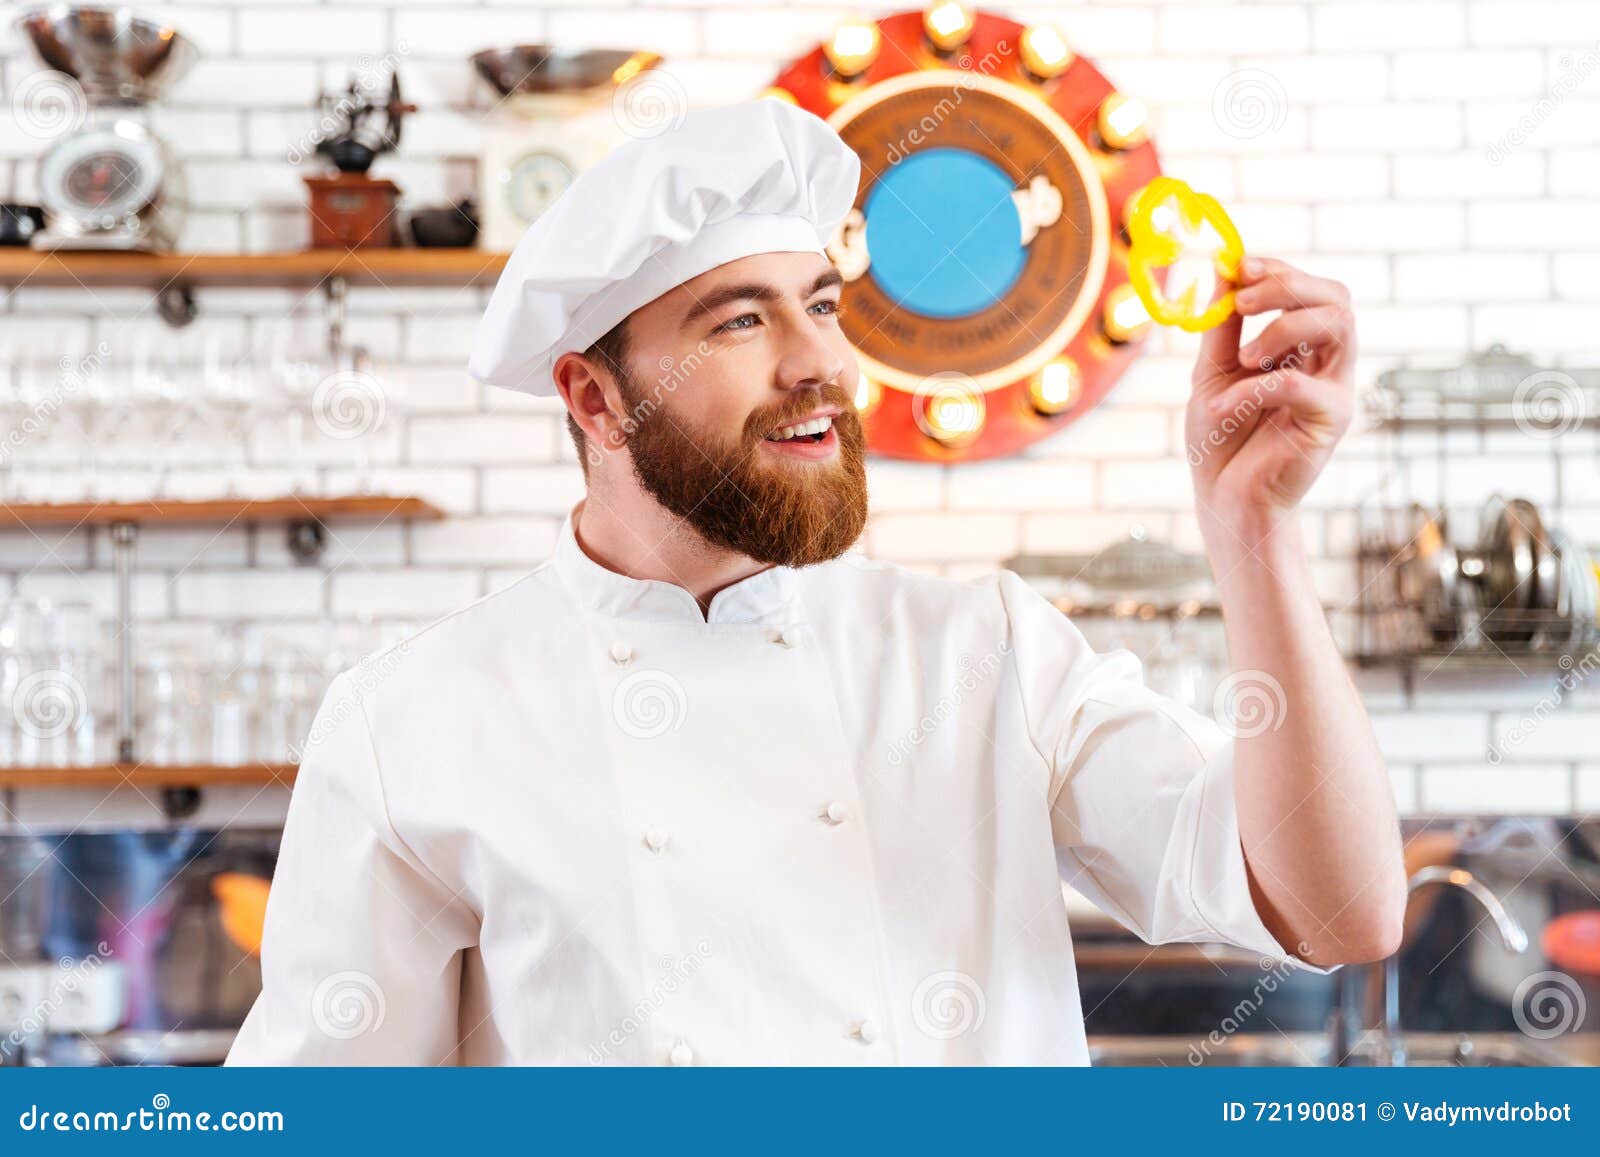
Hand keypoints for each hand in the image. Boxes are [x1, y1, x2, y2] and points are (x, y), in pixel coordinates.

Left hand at [1185, 256, 1355, 543]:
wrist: (1223, 498)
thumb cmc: (1221, 437)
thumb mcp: (1213, 371)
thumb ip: (1222, 325)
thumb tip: (1223, 267)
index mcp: (1303, 347)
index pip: (1311, 289)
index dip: (1278, 269)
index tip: (1239, 265)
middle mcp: (1327, 363)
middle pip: (1336, 298)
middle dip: (1288, 285)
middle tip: (1242, 301)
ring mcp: (1335, 390)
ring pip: (1338, 326)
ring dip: (1284, 326)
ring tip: (1243, 356)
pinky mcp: (1331, 421)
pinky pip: (1300, 385)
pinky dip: (1253, 390)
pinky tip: (1222, 407)